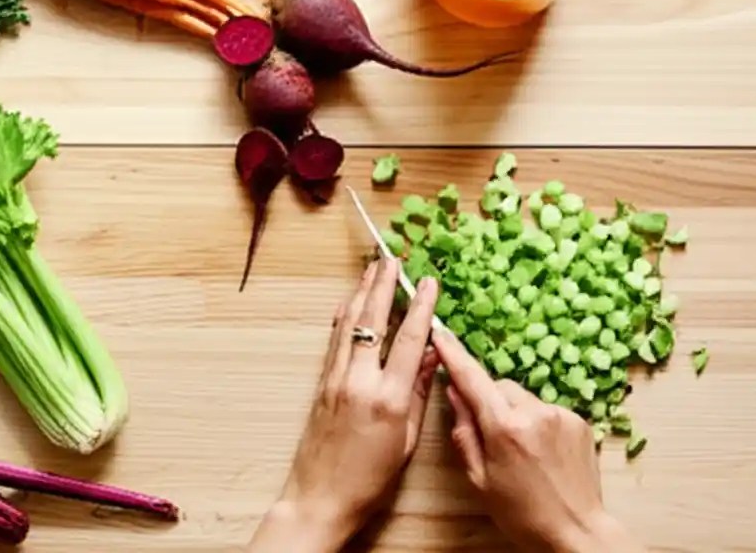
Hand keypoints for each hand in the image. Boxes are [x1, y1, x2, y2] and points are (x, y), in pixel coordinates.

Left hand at [247, 259, 440, 552]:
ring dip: (361, 293)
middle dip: (383, 286)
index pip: (409, 340)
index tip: (428, 281)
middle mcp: (359, 381)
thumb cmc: (371, 478)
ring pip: (350, 325)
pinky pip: (336, 341)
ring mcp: (336, 380)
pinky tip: (349, 303)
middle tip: (392, 258)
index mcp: (389, 397)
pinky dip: (344, 318)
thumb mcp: (408, 439)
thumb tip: (434, 357)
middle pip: (373, 321)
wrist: (321, 497)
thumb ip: (420, 393)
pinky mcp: (322, 384)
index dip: (421, 307)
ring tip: (371, 269)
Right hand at [433, 329, 644, 552]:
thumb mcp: (480, 480)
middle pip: (500, 387)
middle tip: (490, 436)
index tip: (441, 333)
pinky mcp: (578, 421)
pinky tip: (541, 454)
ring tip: (521, 452)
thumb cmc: (522, 514)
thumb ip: (465, 432)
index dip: (454, 354)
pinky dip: (538, 423)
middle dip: (490, 402)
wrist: (576, 533)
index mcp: (504, 428)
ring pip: (524, 398)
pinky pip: (546, 410)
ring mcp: (560, 415)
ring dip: (515, 413)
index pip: (473, 380)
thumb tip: (456, 394)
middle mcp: (534, 413)